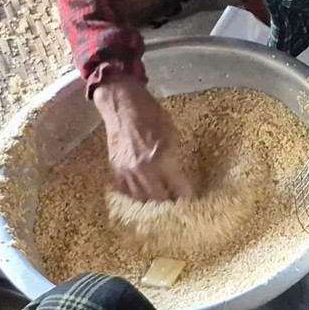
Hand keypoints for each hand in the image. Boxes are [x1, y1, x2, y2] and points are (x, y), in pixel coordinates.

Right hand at [93, 76, 193, 200]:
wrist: (123, 105)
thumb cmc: (153, 115)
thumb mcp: (173, 135)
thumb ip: (175, 159)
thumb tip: (180, 177)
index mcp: (164, 160)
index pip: (180, 190)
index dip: (188, 197)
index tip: (192, 200)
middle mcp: (145, 171)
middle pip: (161, 199)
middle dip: (171, 203)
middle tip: (177, 203)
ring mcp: (128, 173)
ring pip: (143, 200)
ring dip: (153, 202)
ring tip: (161, 203)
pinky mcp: (116, 171)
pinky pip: (127, 192)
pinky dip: (137, 196)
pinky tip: (144, 195)